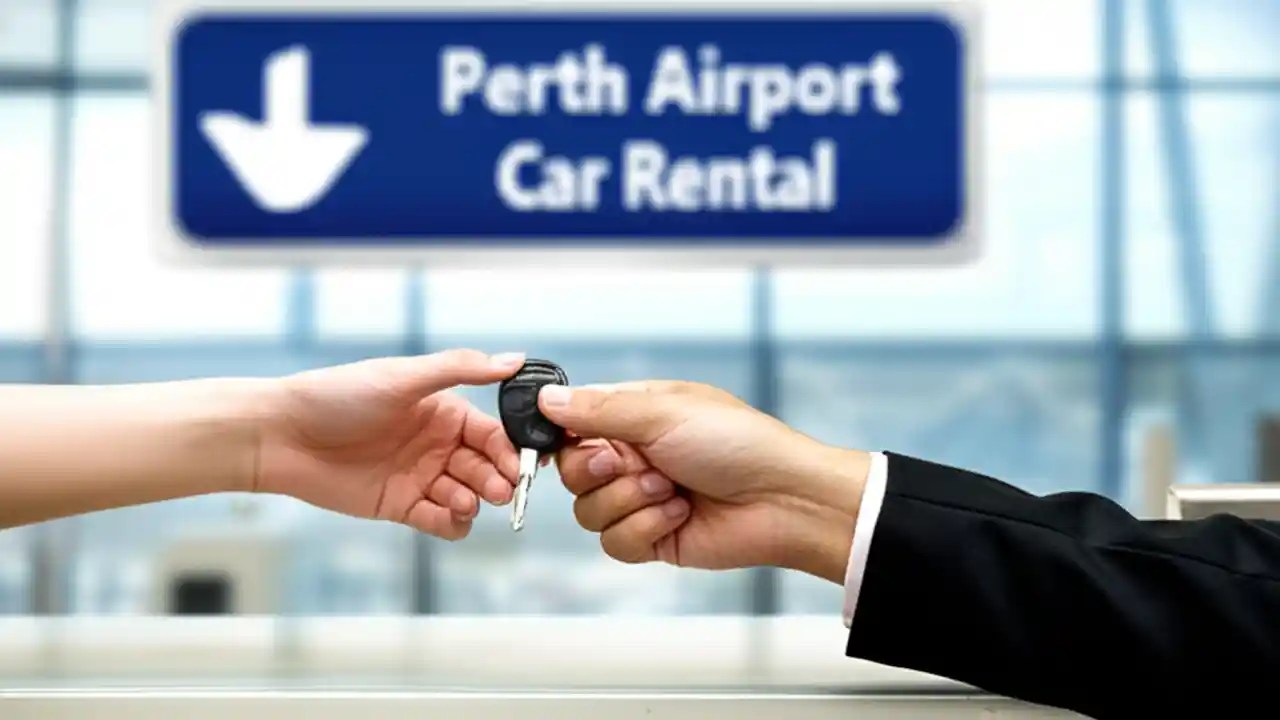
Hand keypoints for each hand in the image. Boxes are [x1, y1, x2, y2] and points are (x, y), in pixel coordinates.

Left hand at [255, 349, 523, 538]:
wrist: (283, 436)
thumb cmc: (338, 397)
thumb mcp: (403, 377)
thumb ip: (460, 369)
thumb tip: (514, 359)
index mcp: (443, 411)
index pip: (492, 433)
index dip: (508, 450)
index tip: (520, 466)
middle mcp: (436, 444)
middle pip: (485, 468)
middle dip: (497, 480)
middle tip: (498, 490)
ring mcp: (420, 476)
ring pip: (467, 496)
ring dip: (475, 501)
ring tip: (465, 501)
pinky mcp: (401, 506)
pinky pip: (440, 520)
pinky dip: (453, 522)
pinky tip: (451, 516)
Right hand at [539, 381, 869, 581]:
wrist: (783, 500)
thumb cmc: (737, 443)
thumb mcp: (663, 412)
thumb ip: (599, 409)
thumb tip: (546, 397)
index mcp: (634, 416)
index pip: (572, 424)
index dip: (562, 436)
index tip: (564, 443)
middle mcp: (633, 457)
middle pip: (572, 473)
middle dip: (598, 472)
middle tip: (633, 464)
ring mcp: (641, 499)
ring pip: (588, 512)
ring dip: (630, 501)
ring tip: (671, 490)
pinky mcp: (651, 538)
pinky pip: (614, 543)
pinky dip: (645, 529)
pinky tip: (679, 515)